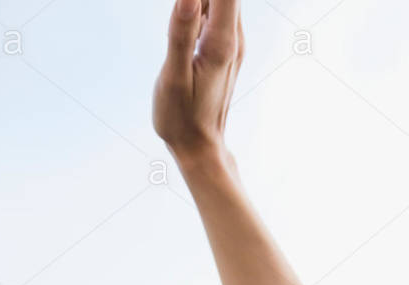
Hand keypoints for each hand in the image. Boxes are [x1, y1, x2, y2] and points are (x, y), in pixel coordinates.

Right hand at [153, 0, 243, 163]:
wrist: (199, 147)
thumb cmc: (182, 118)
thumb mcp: (174, 76)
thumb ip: (181, 32)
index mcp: (222, 43)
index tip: (183, 2)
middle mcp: (234, 40)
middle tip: (177, 18)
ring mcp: (232, 45)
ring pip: (221, 3)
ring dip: (199, 1)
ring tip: (180, 28)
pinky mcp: (225, 50)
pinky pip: (216, 16)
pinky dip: (200, 9)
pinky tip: (183, 24)